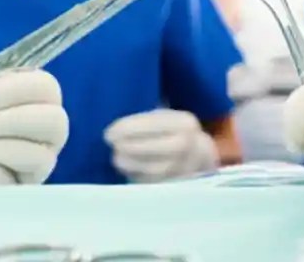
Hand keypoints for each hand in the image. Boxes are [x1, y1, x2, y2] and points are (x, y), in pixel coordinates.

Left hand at [104, 108, 218, 182]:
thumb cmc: (166, 132)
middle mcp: (192, 145)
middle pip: (161, 147)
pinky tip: (128, 171)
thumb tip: (116, 130)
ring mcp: (187, 168)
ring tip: (117, 159)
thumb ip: (142, 121)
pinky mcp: (180, 185)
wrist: (194, 154)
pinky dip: (139, 177)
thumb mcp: (159, 118)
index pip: (156, 124)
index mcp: (184, 123)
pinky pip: (158, 183)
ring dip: (133, 164)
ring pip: (159, 169)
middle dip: (133, 147)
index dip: (130, 128)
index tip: (109, 133)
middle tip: (113, 147)